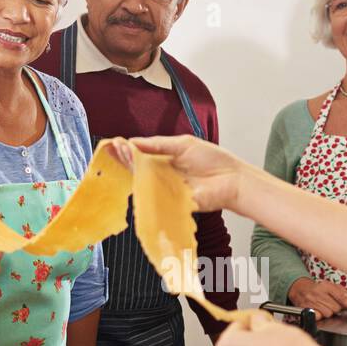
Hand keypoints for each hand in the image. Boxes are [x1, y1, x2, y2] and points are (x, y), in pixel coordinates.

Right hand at [114, 134, 250, 212]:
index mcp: (166, 161)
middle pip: (138, 169)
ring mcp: (166, 191)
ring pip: (143, 182)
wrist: (232, 179)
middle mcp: (163, 176)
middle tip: (114, 150)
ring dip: (132, 170)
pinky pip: (154, 199)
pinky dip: (144, 190)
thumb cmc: (213, 160)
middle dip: (125, 158)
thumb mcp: (183, 144)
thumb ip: (158, 144)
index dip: (128, 151)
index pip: (141, 156)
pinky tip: (135, 177)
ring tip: (123, 157)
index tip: (114, 144)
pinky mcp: (171, 204)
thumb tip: (133, 141)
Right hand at [287, 278, 346, 318]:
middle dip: (337, 308)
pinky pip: (320, 317)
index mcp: (326, 285)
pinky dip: (321, 316)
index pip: (342, 297)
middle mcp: (318, 293)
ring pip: (329, 314)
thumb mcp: (332, 286)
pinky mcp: (306, 309)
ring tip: (324, 306)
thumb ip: (344, 293)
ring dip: (329, 312)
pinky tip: (318, 310)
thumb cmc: (318, 289)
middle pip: (336, 308)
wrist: (300, 289)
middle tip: (331, 303)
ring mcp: (311, 301)